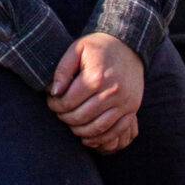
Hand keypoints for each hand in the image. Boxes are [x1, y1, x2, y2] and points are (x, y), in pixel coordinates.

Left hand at [48, 33, 143, 151]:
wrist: (128, 46)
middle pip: (81, 117)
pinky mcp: (132, 109)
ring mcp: (124, 102)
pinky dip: (100, 139)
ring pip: (97, 128)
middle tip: (59, 113)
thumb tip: (53, 92)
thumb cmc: (98, 47)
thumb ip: (62, 70)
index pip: (68, 102)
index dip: (55, 105)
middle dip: (65, 118)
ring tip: (71, 124)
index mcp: (96, 77)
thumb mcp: (77, 49)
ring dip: (80, 131)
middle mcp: (111, 92)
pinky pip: (115, 131)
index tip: (51, 102)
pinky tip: (88, 137)